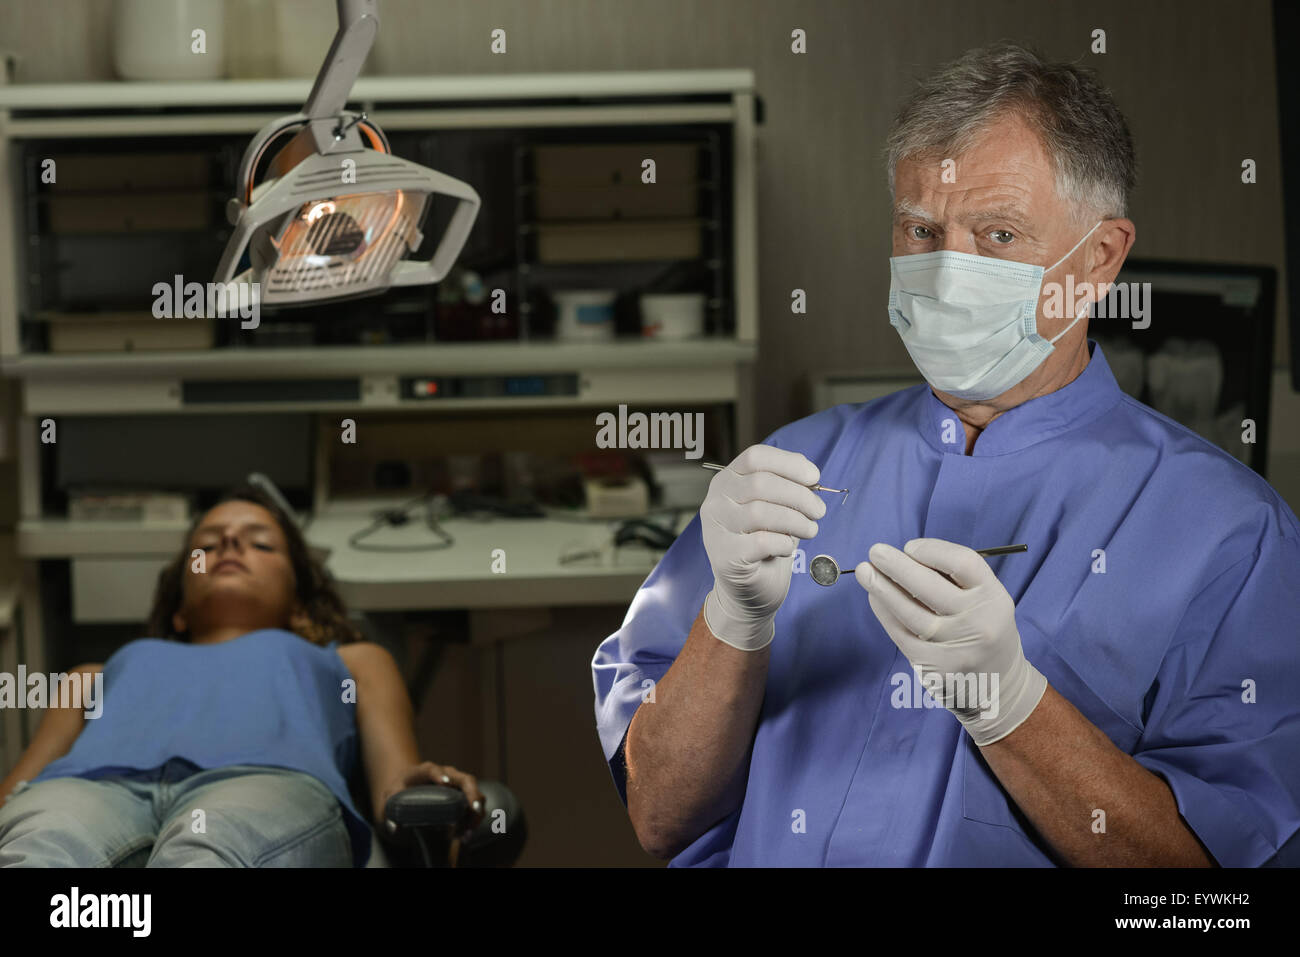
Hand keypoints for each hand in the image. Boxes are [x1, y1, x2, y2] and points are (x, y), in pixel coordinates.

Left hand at [380, 761, 484, 842]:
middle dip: (472, 793)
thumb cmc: (399, 790)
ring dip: (476, 811)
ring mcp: (457, 784)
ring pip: (474, 793)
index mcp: (424, 771)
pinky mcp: (462, 796)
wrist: (408, 786)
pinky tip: (466, 835)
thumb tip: (394, 827)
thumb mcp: (391, 798)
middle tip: (475, 810)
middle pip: (464, 779)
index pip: (432, 770)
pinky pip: (474, 805)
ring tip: (467, 832)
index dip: (439, 775)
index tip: (445, 783)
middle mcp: (446, 774)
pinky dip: (474, 819)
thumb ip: (389, 811)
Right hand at [700, 444, 824, 649]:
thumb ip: (787, 487)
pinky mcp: (724, 556)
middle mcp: (716, 501)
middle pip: (761, 483)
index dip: (789, 463)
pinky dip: (784, 543)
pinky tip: (788, 548)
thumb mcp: (775, 508)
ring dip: (796, 520)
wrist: (747, 591)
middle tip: (819, 511)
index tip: (814, 477)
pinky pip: (761, 541)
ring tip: (810, 530)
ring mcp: (716, 529)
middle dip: (799, 496)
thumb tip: (810, 474)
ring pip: (761, 511)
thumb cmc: (763, 544)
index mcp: (727, 481)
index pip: (755, 457)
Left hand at [854, 538, 1046, 745]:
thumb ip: (954, 579)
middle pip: (930, 586)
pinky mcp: (934, 667)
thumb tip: (905, 557)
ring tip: (864, 572)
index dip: (932, 550)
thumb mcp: (985, 600)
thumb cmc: (983, 630)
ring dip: (882, 588)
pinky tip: (875, 598)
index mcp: (994, 598)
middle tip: (875, 552)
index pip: (963, 563)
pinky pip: (901, 633)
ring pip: (909, 611)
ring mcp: (954, 648)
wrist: (997, 686)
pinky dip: (884, 612)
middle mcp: (977, 623)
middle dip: (897, 566)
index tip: (910, 547)